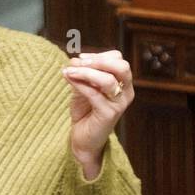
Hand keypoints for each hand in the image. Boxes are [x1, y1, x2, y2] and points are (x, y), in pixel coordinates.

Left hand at [62, 50, 132, 177]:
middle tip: (78, 62)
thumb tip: (74, 60)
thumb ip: (81, 74)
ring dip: (86, 72)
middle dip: (98, 61)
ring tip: (69, 70)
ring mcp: (119, 104)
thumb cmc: (85, 112)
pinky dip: (80, 84)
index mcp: (123, 83)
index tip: (80, 58)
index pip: (118, 59)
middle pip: (121, 67)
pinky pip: (94, 94)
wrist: (82, 139)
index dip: (99, 55)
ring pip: (108, 80)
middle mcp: (126, 92)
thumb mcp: (83, 88)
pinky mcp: (108, 115)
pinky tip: (68, 79)